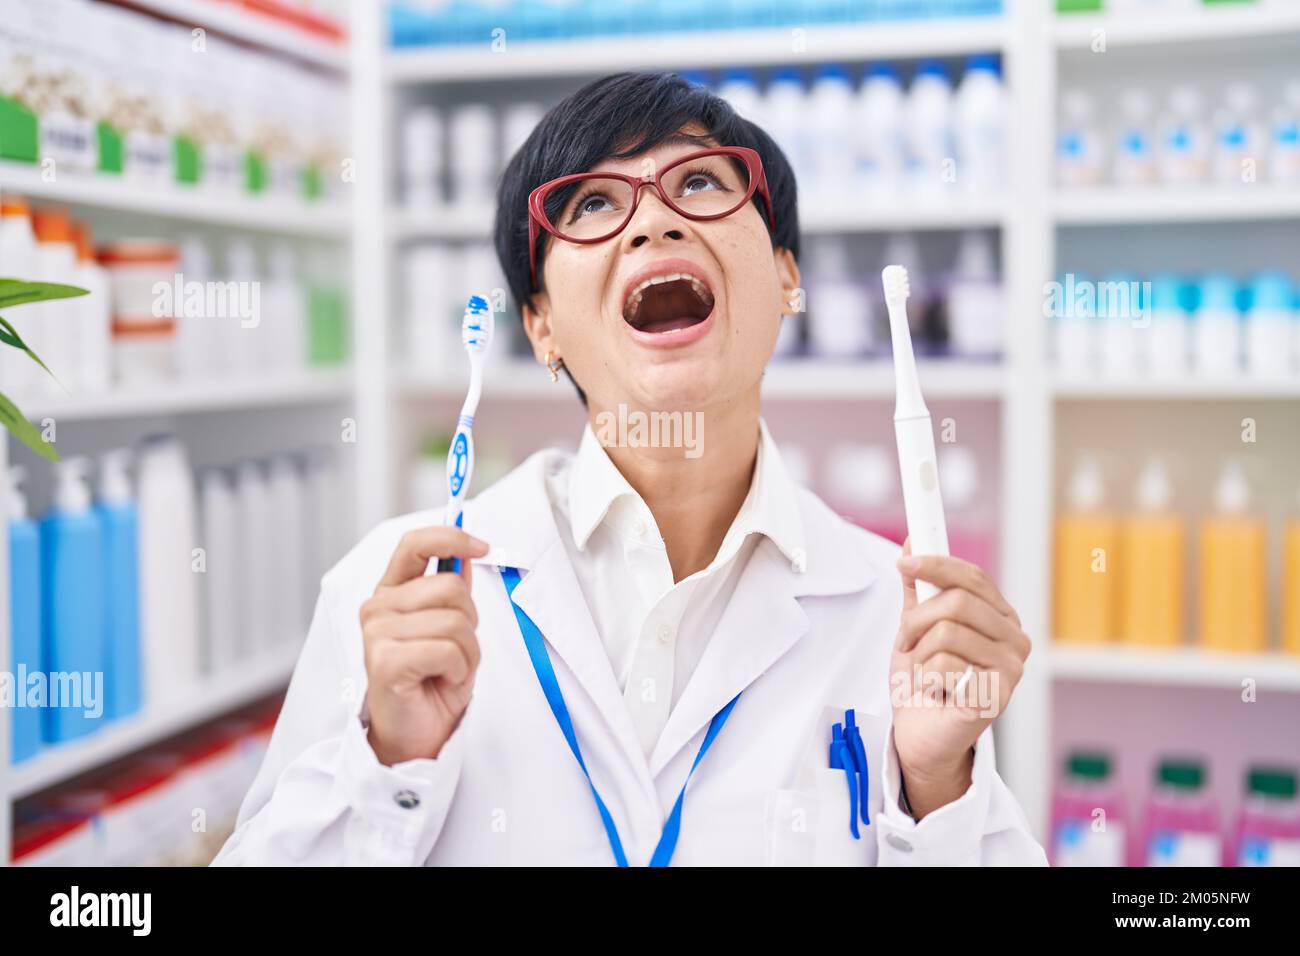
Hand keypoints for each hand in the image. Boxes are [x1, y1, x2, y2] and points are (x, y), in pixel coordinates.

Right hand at [360, 527, 489, 764]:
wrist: (418, 735)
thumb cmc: (433, 681)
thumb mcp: (453, 628)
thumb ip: (453, 590)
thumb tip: (466, 552)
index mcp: (391, 592)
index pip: (414, 544)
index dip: (452, 537)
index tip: (483, 546)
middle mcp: (378, 608)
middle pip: (450, 586)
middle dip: (471, 620)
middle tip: (458, 650)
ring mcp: (376, 634)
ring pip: (455, 621)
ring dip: (468, 651)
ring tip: (450, 670)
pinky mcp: (384, 662)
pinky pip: (446, 650)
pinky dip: (459, 669)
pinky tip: (443, 681)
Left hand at [888, 539, 1030, 818]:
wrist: (920, 737)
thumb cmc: (923, 682)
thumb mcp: (915, 629)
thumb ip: (917, 590)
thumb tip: (913, 542)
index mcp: (999, 618)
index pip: (973, 578)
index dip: (937, 564)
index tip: (903, 562)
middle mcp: (1014, 640)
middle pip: (959, 601)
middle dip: (917, 617)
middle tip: (904, 638)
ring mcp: (1011, 669)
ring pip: (948, 632)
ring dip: (919, 652)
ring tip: (921, 672)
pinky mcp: (999, 696)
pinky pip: (947, 665)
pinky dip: (926, 677)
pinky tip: (934, 692)